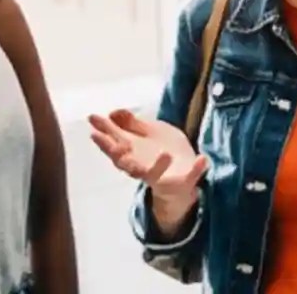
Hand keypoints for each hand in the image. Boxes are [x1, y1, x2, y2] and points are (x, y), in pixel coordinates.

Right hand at [88, 109, 208, 206]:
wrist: (182, 174)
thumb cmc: (161, 151)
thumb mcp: (148, 133)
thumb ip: (132, 125)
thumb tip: (111, 113)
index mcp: (133, 154)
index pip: (114, 145)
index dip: (103, 135)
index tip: (93, 121)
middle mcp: (141, 168)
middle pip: (124, 162)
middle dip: (113, 150)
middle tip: (100, 138)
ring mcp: (161, 177)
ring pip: (152, 176)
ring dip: (157, 167)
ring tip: (165, 155)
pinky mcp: (182, 183)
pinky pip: (190, 178)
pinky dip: (197, 170)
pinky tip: (203, 158)